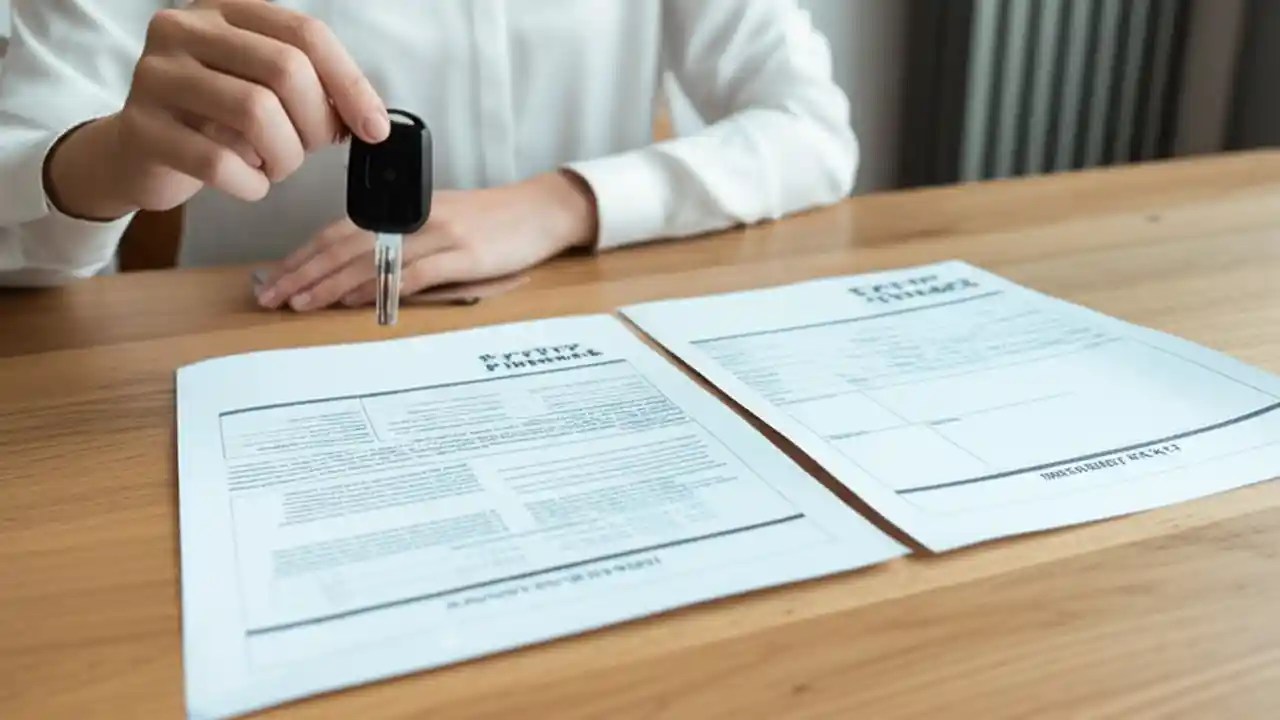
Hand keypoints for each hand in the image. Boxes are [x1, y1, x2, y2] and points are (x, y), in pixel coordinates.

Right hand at [46, 0, 388, 219]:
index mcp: (225, 9)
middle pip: (285, 69)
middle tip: (312, 148)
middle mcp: (184, 29)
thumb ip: (312, 89)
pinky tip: (250, 183)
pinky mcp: (141, 128)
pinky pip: (219, 161)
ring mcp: (156, 75)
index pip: (306, 34)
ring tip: (277, 166)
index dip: (350, 84)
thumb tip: (369, 120)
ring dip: (286, 155)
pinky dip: (252, 183)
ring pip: (255, 113)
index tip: (375, 129)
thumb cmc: (214, 120)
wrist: (137, 153)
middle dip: (316, 122)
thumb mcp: (264, 90)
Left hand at [256, 172, 598, 310]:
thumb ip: (401, 247)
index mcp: (400, 209)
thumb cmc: (489, 224)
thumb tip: (356, 281)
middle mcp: (411, 218)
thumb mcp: (438, 227)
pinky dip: (380, 286)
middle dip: (304, 271)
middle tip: (271, 296)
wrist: (538, 212)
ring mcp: (437, 235)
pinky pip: (412, 272)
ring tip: (299, 302)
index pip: (339, 232)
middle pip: (345, 245)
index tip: (274, 278)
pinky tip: (354, 299)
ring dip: (329, 282)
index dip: (303, 255)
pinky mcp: (462, 254)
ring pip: (370, 258)